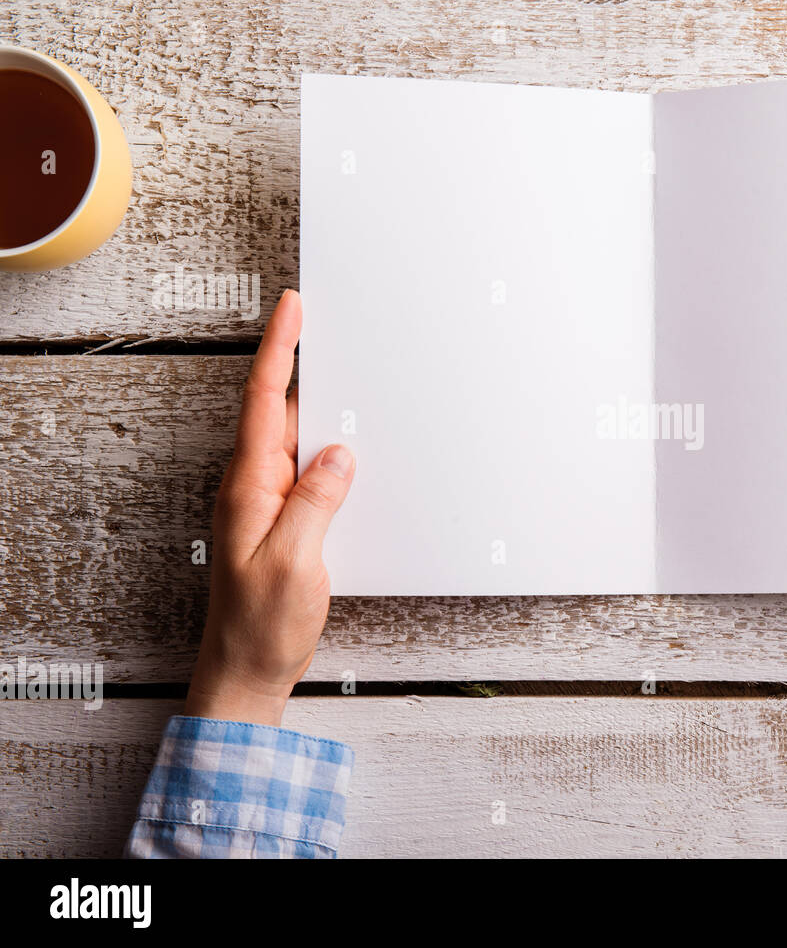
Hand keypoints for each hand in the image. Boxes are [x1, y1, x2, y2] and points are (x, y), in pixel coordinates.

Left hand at [185, 290, 355, 726]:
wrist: (246, 671)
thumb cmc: (261, 624)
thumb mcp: (294, 561)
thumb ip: (316, 503)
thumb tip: (338, 456)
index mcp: (249, 488)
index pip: (265, 403)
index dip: (280, 351)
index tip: (293, 309)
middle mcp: (253, 488)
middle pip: (277, 411)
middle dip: (299, 364)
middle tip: (322, 323)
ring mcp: (265, 505)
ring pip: (294, 441)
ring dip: (316, 408)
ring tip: (344, 377)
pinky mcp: (281, 522)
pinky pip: (304, 472)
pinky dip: (324, 451)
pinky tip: (346, 451)